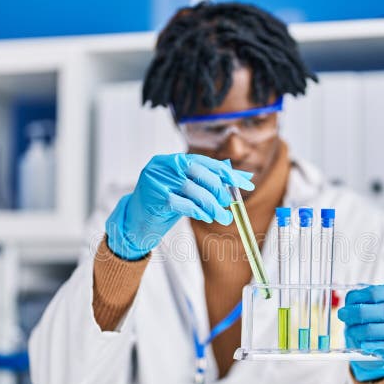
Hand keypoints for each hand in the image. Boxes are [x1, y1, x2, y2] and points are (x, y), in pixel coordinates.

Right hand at [105, 153, 253, 259]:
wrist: (137, 223)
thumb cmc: (164, 205)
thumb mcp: (188, 190)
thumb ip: (210, 181)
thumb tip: (242, 177)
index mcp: (173, 160)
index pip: (205, 161)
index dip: (227, 173)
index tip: (246, 183)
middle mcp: (163, 165)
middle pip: (199, 172)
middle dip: (219, 188)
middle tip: (230, 203)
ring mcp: (156, 179)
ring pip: (192, 189)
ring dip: (211, 205)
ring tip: (223, 217)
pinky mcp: (153, 196)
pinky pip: (181, 203)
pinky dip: (197, 210)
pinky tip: (205, 217)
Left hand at [338, 284, 383, 381]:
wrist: (372, 344)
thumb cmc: (367, 320)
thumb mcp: (361, 306)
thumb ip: (355, 302)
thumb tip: (345, 311)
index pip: (383, 292)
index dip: (361, 297)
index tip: (346, 306)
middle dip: (360, 314)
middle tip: (343, 316)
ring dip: (367, 331)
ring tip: (352, 332)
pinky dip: (377, 346)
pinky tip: (364, 345)